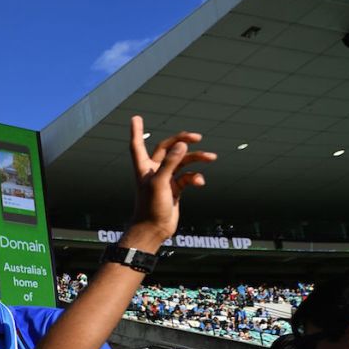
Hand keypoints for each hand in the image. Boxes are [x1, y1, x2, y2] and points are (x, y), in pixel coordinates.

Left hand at [126, 116, 215, 244]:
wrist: (154, 230)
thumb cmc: (151, 207)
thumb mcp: (160, 183)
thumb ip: (170, 163)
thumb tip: (182, 144)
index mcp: (144, 167)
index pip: (138, 144)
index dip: (137, 131)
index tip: (136, 118)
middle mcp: (154, 171)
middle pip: (167, 148)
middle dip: (182, 140)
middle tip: (197, 137)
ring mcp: (165, 179)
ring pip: (182, 162)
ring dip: (196, 159)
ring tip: (211, 158)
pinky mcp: (175, 189)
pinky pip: (188, 177)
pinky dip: (196, 177)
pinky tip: (200, 182)